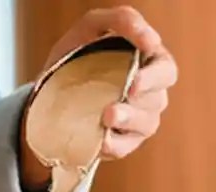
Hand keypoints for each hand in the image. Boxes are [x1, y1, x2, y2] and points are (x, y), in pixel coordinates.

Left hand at [20, 6, 177, 188]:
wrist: (48, 91)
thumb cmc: (77, 53)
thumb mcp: (93, 26)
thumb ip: (123, 20)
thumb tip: (151, 41)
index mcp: (148, 66)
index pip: (166, 70)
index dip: (156, 72)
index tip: (139, 69)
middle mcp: (149, 95)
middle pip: (158, 98)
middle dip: (145, 92)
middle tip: (129, 89)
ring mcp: (137, 122)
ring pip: (145, 124)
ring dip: (127, 118)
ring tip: (107, 115)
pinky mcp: (122, 144)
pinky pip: (124, 147)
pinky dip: (113, 144)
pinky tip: (100, 138)